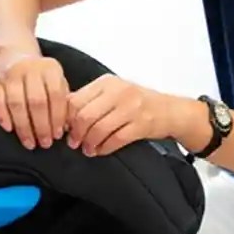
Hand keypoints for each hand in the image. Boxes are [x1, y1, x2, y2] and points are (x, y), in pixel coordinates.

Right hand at [0, 53, 68, 149]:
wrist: (14, 53)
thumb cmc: (40, 75)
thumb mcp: (56, 80)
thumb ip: (63, 101)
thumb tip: (67, 128)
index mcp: (50, 68)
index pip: (56, 95)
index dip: (57, 117)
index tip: (57, 134)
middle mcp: (30, 69)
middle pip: (37, 102)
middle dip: (41, 127)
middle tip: (44, 143)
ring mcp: (11, 74)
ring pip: (17, 104)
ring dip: (24, 127)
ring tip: (29, 142)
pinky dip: (4, 117)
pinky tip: (10, 130)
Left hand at [66, 75, 180, 156]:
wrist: (170, 110)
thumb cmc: (138, 102)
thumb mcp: (112, 92)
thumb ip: (90, 99)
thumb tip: (63, 114)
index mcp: (106, 82)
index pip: (76, 100)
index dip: (66, 118)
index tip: (65, 129)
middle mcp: (118, 91)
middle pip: (85, 115)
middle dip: (76, 133)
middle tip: (74, 143)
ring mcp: (132, 107)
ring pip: (99, 129)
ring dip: (90, 143)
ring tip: (88, 149)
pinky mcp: (142, 124)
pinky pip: (116, 139)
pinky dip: (105, 148)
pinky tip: (101, 150)